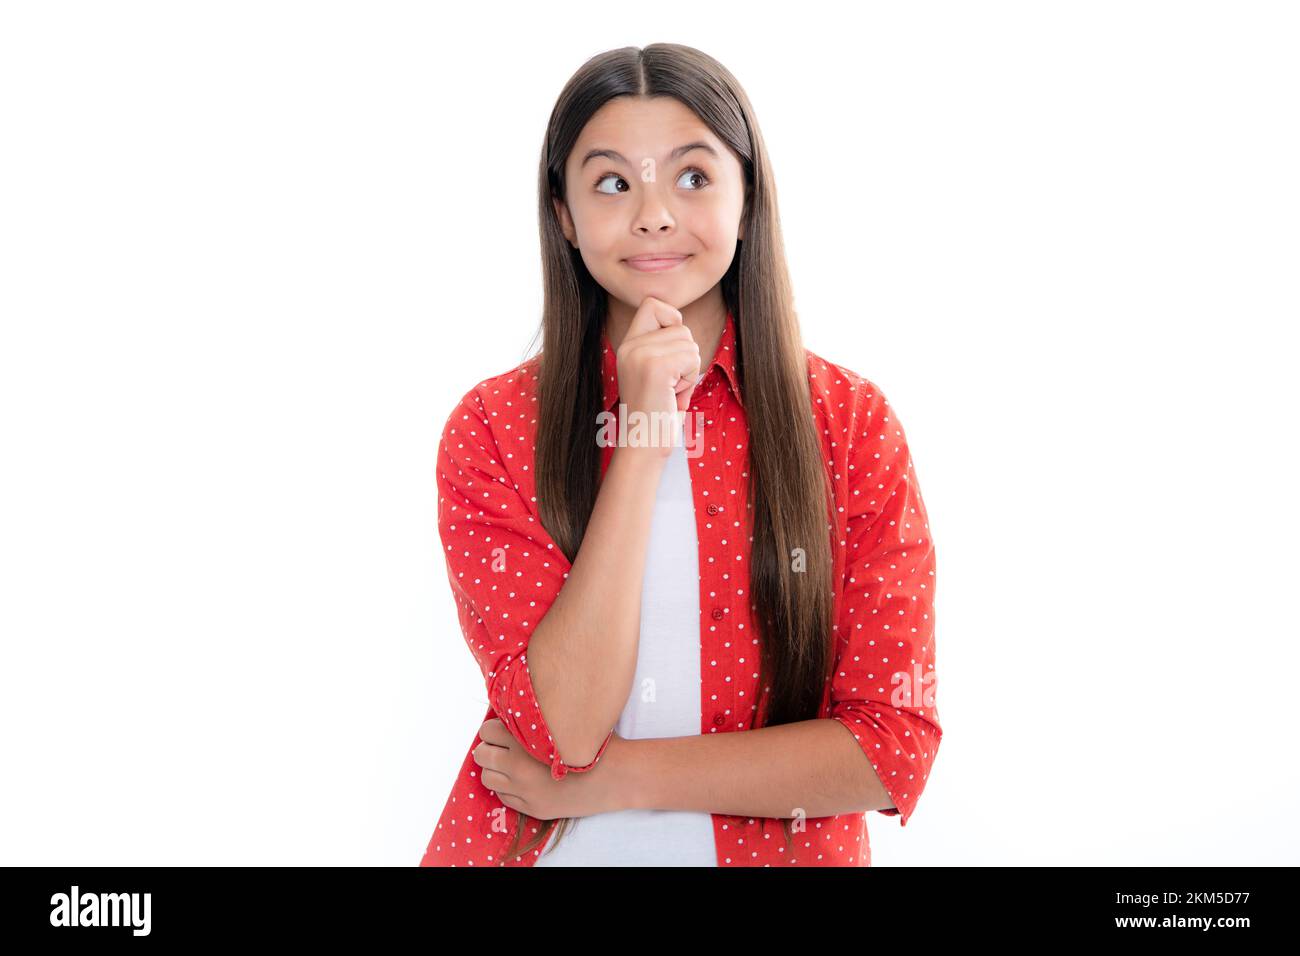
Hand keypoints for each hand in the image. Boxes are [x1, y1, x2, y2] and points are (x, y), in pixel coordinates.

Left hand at [473, 718, 627, 820]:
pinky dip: (508, 787)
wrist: (616, 777)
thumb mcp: (563, 721)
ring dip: (495, 769)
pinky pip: (503, 796)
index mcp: (526, 740)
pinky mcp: (532, 808)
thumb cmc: (593, 742)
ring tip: (512, 763)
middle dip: (490, 748)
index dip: (494, 728)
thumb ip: (536, 716)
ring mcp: (524, 791)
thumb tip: (511, 711)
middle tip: (504, 746)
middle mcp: (519, 766)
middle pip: (481, 755)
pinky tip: (524, 780)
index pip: (487, 731)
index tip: (505, 728)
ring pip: (487, 778)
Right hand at [616, 297, 701, 426]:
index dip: (671, 319)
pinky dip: (691, 378)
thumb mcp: (655, 370)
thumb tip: (679, 322)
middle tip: (670, 382)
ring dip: (689, 369)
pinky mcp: (656, 367)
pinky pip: (692, 358)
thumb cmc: (656, 411)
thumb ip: (662, 345)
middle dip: (686, 355)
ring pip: (689, 343)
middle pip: (680, 326)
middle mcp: (629, 346)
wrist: (644, 443)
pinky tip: (674, 394)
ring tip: (671, 389)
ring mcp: (641, 355)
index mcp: (627, 345)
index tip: (671, 348)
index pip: (652, 304)